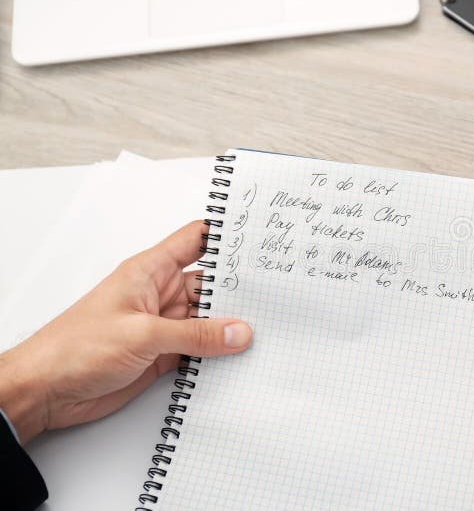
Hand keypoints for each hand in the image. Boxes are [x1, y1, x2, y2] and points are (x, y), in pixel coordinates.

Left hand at [0, 221, 252, 443]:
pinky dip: (218, 354)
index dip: (224, 237)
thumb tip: (239, 331)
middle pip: (210, 285)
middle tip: (274, 295)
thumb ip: (195, 335)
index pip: (195, 241)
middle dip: (238, 290)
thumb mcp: (143, 334)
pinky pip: (200, 350)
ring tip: (264, 330)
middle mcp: (159, 295)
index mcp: (150, 272)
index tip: (256, 240)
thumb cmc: (75, 348)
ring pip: (208, 320)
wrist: (46, 390)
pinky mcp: (163, 355)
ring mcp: (163, 326)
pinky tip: (239, 357)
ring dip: (230, 327)